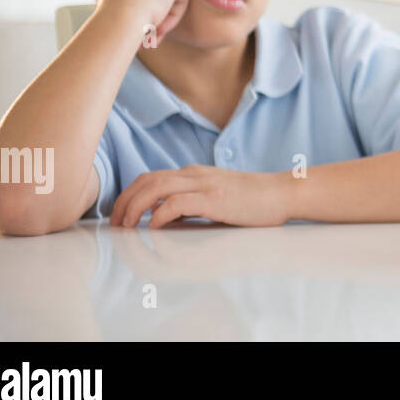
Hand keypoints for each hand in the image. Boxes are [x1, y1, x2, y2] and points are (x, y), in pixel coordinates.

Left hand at [109, 165, 291, 228]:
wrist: (283, 193)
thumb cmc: (254, 200)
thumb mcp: (218, 196)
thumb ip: (193, 202)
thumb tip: (165, 219)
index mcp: (195, 174)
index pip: (151, 177)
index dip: (129, 195)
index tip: (120, 215)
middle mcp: (195, 175)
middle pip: (147, 180)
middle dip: (125, 201)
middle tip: (115, 223)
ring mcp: (204, 184)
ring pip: (156, 187)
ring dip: (135, 207)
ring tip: (127, 225)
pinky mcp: (214, 198)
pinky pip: (177, 202)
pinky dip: (159, 214)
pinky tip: (155, 226)